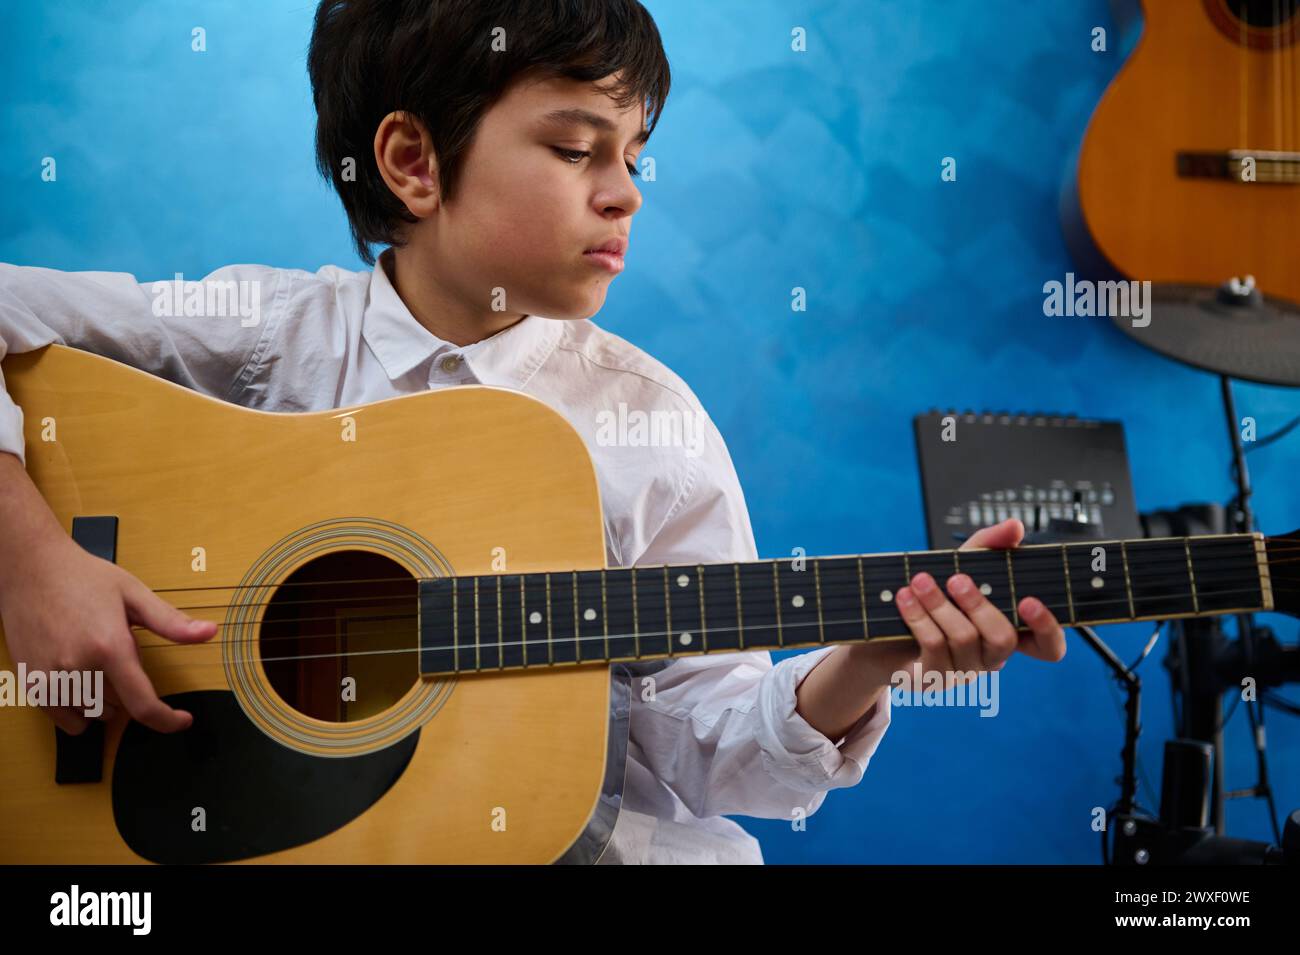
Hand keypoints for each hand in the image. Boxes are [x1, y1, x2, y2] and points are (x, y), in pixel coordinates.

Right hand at [0, 535, 216, 734]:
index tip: (181, 720)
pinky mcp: (32, 683)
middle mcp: (78, 666)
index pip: (142, 704)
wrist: (32, 568)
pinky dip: (79, 708)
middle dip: (129, 686)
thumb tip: (210, 632)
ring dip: (104, 697)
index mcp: (109, 646)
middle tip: (116, 649)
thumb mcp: (134, 594)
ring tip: (94, 656)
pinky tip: (79, 679)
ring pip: (93, 713)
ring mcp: (50, 678)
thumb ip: (171, 622)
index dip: (166, 720)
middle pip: (120, 706)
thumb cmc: (84, 577)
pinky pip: (64, 719)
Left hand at [889, 518, 1065, 687]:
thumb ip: (990, 545)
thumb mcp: (962, 565)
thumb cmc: (934, 596)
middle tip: (956, 578)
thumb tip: (1016, 526)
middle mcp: (991, 657)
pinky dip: (918, 617)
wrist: (884, 628)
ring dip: (939, 605)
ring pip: (964, 640)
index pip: (1048, 647)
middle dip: (979, 605)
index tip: (1028, 600)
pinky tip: (904, 597)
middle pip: (1003, 639)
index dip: (1047, 628)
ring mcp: (963, 672)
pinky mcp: (933, 678)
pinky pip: (933, 647)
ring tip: (919, 580)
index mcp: (1009, 632)